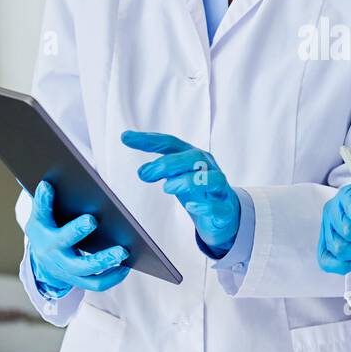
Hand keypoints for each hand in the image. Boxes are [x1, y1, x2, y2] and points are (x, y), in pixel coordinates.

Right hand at [26, 180, 129, 294]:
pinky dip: (112, 277)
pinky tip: (125, 266)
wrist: (42, 258)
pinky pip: (95, 283)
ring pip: (84, 269)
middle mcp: (51, 251)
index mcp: (42, 230)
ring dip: (104, 261)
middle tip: (92, 219)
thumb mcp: (43, 213)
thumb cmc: (48, 229)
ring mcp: (64, 268)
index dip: (43, 200)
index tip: (48, 185)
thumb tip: (51, 181)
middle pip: (63, 243)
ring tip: (123, 251)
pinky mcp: (77, 280)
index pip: (41, 212)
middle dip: (76, 231)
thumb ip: (48, 199)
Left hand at [122, 131, 240, 254]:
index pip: (172, 143)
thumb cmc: (199, 190)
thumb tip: (142, 171)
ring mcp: (219, 188)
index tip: (126, 138)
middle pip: (193, 157)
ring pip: (212, 178)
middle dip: (168, 164)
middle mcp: (208, 168)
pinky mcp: (225, 208)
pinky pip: (218, 205)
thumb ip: (161, 171)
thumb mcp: (178, 175)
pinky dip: (205, 205)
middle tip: (146, 173)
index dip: (149, 140)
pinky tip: (191, 207)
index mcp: (194, 157)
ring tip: (167, 187)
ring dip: (188, 181)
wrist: (225, 213)